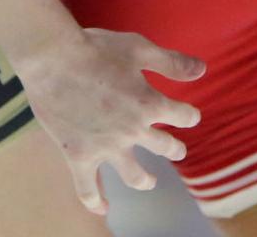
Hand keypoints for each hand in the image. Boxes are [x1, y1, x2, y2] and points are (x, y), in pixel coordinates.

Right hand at [16, 27, 204, 214]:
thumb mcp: (140, 48)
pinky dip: (95, 201)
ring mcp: (106, 147)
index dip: (189, 115)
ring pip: (134, 176)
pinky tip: (103, 208)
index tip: (190, 116)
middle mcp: (132, 131)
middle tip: (177, 150)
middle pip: (164, 147)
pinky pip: (88, 188)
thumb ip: (171, 62)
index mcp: (149, 104)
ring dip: (145, 180)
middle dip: (174, 149)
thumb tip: (202, 70)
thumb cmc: (97, 49)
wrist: (54, 59)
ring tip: (148, 181)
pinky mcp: (79, 155)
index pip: (182, 116)